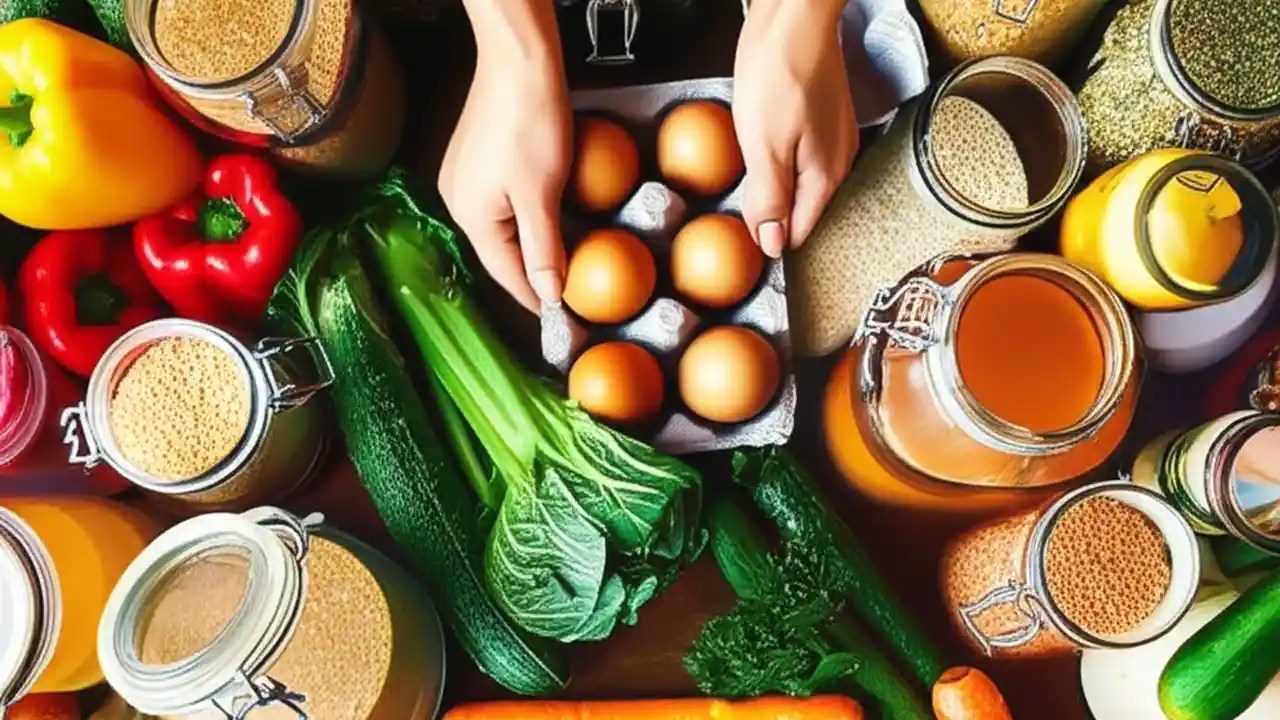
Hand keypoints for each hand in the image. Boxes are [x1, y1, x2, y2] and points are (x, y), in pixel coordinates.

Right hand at [439, 1, 569, 312]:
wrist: (517, 60)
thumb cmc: (530, 124)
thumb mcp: (542, 194)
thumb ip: (543, 249)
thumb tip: (549, 296)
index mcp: (471, 216)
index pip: (505, 273)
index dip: (534, 297)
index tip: (561, 317)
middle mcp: (457, 200)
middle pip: (499, 252)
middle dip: (530, 274)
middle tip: (565, 292)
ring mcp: (463, 177)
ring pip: (501, 226)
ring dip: (529, 245)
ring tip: (559, 262)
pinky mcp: (474, 158)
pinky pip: (500, 203)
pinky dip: (524, 217)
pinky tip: (545, 219)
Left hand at [733, 0, 857, 257]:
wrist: (794, 15)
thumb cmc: (778, 74)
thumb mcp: (764, 147)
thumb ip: (770, 199)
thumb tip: (773, 245)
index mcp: (825, 177)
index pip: (798, 232)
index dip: (768, 237)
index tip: (740, 231)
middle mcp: (838, 161)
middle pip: (802, 209)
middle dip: (771, 212)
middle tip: (738, 201)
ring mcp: (834, 137)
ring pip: (801, 181)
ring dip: (774, 184)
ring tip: (747, 174)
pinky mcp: (824, 117)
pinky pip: (802, 155)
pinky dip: (780, 158)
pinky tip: (762, 144)